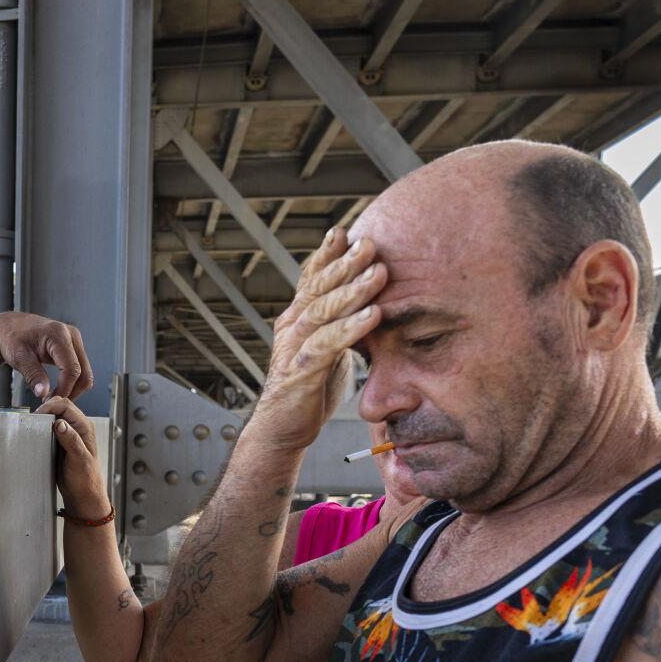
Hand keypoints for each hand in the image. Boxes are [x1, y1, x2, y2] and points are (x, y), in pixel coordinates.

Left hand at [0, 311, 92, 400]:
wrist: (11, 327)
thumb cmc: (13, 337)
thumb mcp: (18, 357)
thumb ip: (32, 375)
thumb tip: (43, 393)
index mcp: (58, 334)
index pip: (71, 368)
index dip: (64, 389)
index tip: (51, 401)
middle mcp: (71, 335)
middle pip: (84, 373)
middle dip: (71, 392)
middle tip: (52, 403)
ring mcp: (75, 341)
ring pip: (85, 373)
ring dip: (72, 389)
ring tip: (52, 396)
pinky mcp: (74, 348)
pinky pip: (80, 370)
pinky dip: (71, 383)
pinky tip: (56, 389)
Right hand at [37, 396, 111, 517]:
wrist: (83, 496)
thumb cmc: (86, 481)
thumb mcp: (79, 460)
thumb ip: (71, 441)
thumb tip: (60, 423)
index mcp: (85, 428)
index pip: (65, 406)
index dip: (50, 406)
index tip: (37, 415)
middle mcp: (78, 428)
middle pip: (60, 406)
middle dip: (45, 409)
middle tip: (32, 419)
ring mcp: (69, 434)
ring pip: (54, 415)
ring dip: (43, 417)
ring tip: (33, 424)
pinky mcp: (61, 441)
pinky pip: (50, 427)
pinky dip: (42, 426)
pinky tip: (36, 432)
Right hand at [255, 229, 387, 450]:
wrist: (283, 430)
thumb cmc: (308, 391)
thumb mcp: (329, 350)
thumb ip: (342, 326)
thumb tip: (371, 305)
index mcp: (298, 319)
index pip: (311, 279)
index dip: (327, 255)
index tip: (345, 231)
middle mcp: (291, 327)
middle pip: (318, 287)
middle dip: (345, 263)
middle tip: (370, 242)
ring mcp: (293, 348)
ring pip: (321, 311)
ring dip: (351, 290)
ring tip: (378, 273)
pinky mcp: (300, 372)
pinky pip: (326, 345)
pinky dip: (349, 328)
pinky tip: (371, 315)